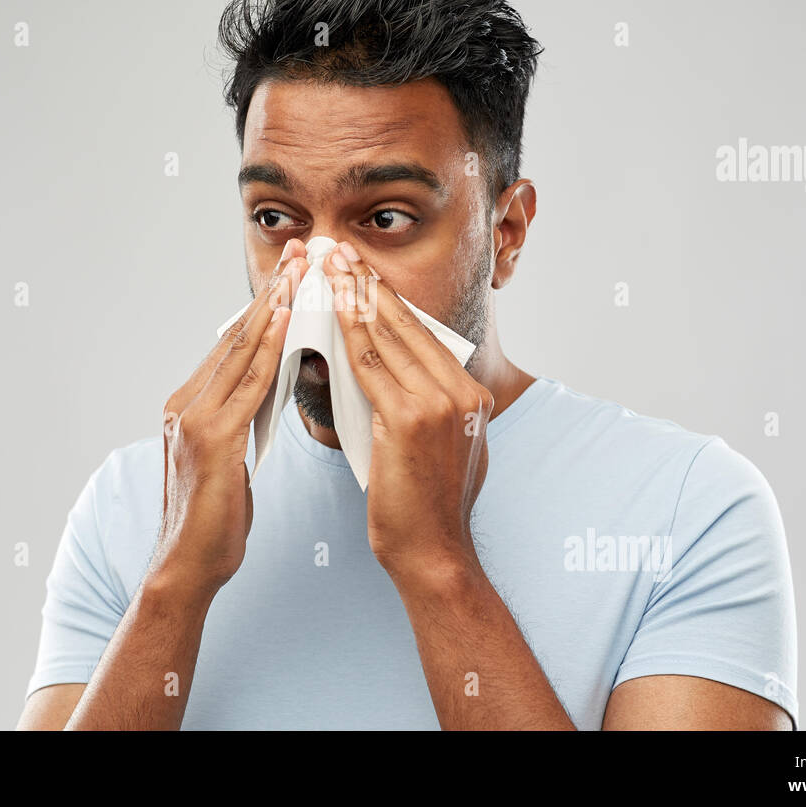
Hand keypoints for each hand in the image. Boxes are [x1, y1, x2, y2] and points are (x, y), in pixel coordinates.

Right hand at [152, 240, 308, 596]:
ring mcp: (194, 417)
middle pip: (235, 335)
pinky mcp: (211, 437)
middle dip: (269, 291)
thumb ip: (240, 421)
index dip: (262, 306)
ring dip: (273, 306)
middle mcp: (185, 402)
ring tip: (299, 269)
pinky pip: (249, 383)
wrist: (190, 567)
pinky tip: (289, 318)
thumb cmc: (215, 520)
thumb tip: (268, 392)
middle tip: (297, 251)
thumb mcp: (229, 460)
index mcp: (188, 405)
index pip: (231, 345)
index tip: (288, 273)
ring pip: (240, 350)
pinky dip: (270, 347)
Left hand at [321, 241, 493, 586]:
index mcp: (473, 396)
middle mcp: (463, 392)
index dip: (390, 299)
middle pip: (407, 326)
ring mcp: (441, 403)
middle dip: (370, 284)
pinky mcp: (411, 419)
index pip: (424, 335)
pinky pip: (372, 366)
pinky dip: (350, 333)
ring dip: (356, 297)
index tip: (364, 270)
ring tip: (332, 267)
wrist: (433, 554)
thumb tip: (402, 377)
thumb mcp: (442, 446)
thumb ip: (429, 406)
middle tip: (341, 252)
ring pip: (389, 339)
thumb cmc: (427, 508)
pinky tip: (333, 309)